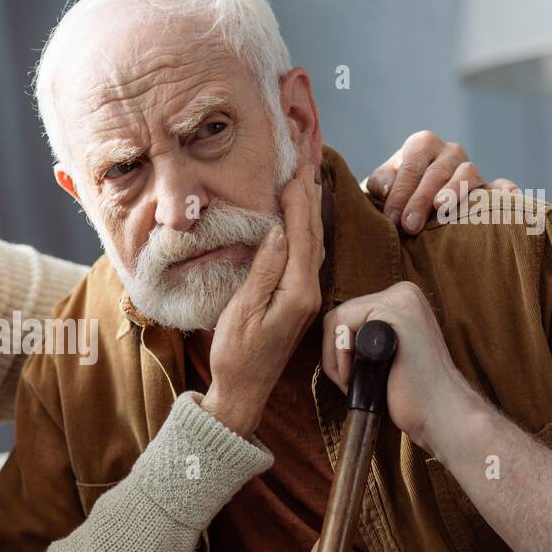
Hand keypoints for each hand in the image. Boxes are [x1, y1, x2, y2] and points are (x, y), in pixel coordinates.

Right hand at [200, 162, 324, 436]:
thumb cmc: (237, 355)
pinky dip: (304, 228)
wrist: (243, 392)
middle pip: (314, 232)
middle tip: (304, 159)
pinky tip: (300, 216)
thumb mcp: (244, 311)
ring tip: (305, 178)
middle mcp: (308, 291)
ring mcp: (305, 296)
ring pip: (313, 242)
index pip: (302, 233)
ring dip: (309, 207)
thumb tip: (278, 230)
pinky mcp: (297, 300)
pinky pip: (306, 254)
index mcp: (298, 291)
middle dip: (309, 193)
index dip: (298, 198)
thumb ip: (264, 270)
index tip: (293, 167)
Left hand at [321, 281, 480, 456]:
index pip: (348, 315)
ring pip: (337, 320)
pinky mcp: (394, 312)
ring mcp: (401, 298)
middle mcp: (403, 292)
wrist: (442, 412)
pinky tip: (357, 376)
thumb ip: (364, 338)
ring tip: (355, 381)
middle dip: (335, 354)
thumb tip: (330, 335)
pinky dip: (339, 355)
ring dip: (335, 359)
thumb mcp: (385, 354)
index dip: (339, 350)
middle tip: (351, 382)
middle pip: (339, 316)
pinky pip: (342, 324)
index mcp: (402, 300)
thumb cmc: (413, 393)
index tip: (352, 376)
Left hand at [366, 130, 519, 234]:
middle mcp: (449, 152)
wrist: (411, 198)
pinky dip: (505, 191)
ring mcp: (470, 168)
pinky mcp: (488, 186)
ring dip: (454, 192)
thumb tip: (387, 189)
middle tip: (410, 225)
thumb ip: (381, 183)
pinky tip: (509, 198)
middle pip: (437, 172)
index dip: (401, 192)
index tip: (392, 218)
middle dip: (421, 199)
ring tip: (442, 208)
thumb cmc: (394, 192)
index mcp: (422, 144)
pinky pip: (500, 186)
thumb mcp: (382, 184)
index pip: (412, 165)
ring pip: (467, 175)